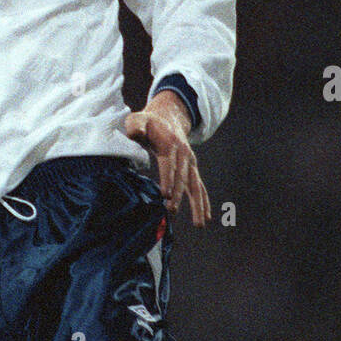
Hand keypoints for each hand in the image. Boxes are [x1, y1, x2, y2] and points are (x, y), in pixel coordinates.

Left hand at [124, 90, 210, 224]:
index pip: (168, 164)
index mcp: (169, 144)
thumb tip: (135, 133)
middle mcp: (184, 154)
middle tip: (171, 211)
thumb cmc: (148, 122)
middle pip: (181, 178)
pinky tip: (205, 218)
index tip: (165, 195)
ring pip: (195, 185)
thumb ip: (136, 126)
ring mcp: (190, 163)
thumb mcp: (139, 120)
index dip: (168, 179)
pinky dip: (203, 202)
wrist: (168, 117)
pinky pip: (199, 187)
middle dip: (177, 195)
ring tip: (199, 224)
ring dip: (197, 205)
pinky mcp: (192, 169)